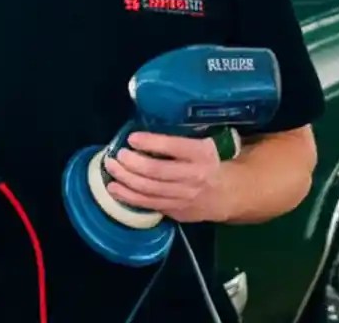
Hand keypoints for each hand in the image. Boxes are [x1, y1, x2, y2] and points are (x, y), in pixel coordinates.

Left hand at [102, 131, 228, 223]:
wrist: (229, 193)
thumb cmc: (210, 160)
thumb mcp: (205, 143)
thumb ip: (182, 138)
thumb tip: (146, 126)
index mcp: (202, 154)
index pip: (175, 147)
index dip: (151, 142)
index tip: (132, 137)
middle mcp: (194, 176)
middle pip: (156, 171)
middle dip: (132, 163)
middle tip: (116, 155)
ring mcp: (184, 197)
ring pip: (149, 190)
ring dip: (125, 179)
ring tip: (110, 168)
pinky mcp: (176, 211)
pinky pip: (148, 204)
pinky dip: (128, 197)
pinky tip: (114, 188)